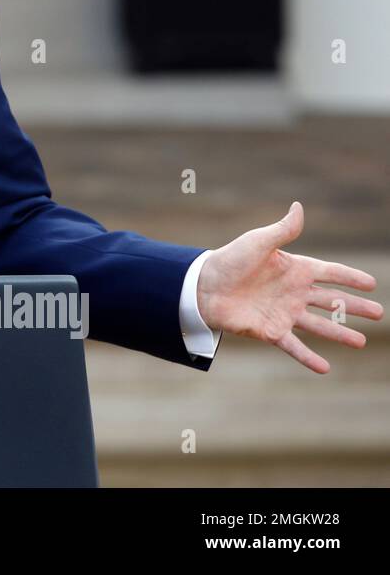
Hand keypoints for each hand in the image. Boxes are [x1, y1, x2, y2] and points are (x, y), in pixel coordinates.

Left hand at [197, 202, 382, 372]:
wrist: (202, 286)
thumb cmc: (230, 260)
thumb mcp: (258, 242)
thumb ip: (283, 230)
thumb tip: (298, 206)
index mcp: (293, 269)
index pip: (329, 273)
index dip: (350, 277)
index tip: (371, 283)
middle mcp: (292, 292)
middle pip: (331, 301)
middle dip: (355, 307)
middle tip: (378, 313)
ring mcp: (283, 313)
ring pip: (319, 325)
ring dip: (339, 333)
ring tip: (360, 342)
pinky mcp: (270, 330)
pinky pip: (294, 346)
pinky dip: (309, 358)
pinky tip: (325, 368)